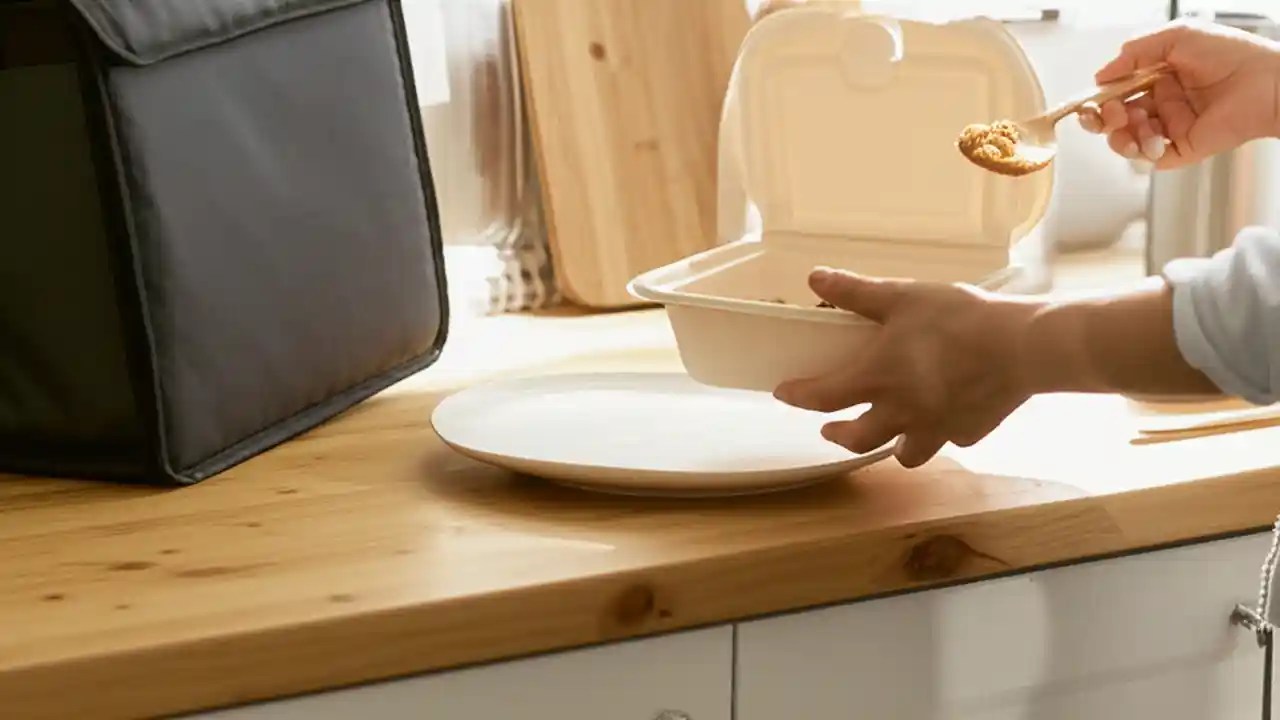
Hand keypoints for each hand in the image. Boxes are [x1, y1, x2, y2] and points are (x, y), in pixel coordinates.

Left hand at [773, 269, 1037, 467]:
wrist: (1022, 348)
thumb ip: (856, 291)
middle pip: (858, 440)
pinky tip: (945, 416)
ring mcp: (936, 428)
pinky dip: (940, 433)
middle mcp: (901, 413)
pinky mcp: (969, 432)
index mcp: (877, 379)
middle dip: (838, 436)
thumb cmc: (958, 319)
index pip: (823, 398)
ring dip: (891, 445)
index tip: (785, 394)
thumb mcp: (902, 296)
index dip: (799, 397)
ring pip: (905, 454)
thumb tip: (814, 277)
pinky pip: (947, 440)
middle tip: (829, 428)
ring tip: (890, 431)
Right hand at [1078, 19, 1279, 167]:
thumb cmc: (1232, 54)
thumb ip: (1136, 51)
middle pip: (1117, 119)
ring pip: (1128, 141)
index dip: (1099, 98)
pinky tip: (1153, 141)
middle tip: (1107, 116)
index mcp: (1159, 76)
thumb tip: (1102, 73)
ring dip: (1122, 136)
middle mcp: (1162, 103)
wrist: (1267, 83)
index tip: (1090, 102)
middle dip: (1104, 120)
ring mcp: (1171, 128)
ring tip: (1134, 126)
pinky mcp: (1182, 149)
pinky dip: (1144, 152)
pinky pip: (1150, 158)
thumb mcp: (1178, 36)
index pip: (1118, 91)